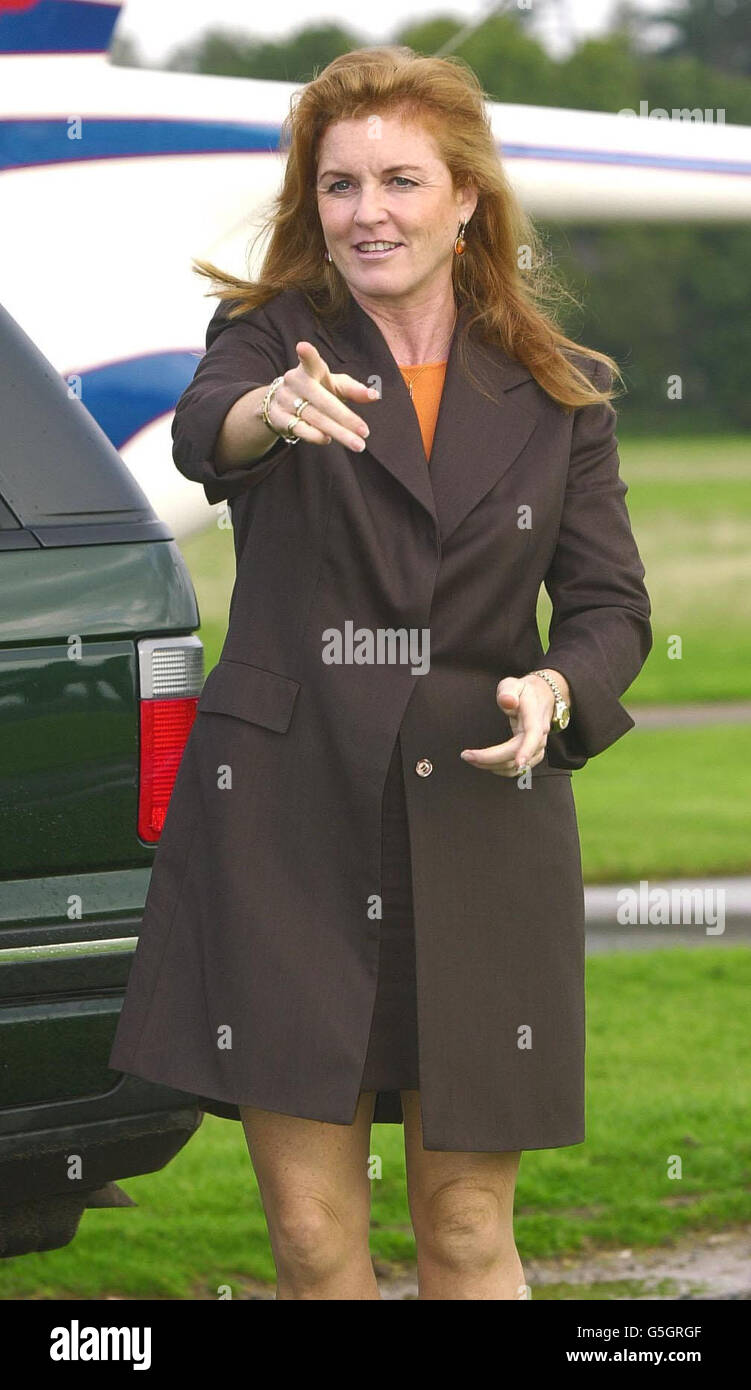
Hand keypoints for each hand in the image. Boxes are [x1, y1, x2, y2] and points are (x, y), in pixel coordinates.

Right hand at [264, 341, 378, 451]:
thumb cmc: (317, 390)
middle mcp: (294, 382)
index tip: (302, 347)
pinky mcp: (278, 417)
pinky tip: (328, 439)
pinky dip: (314, 436)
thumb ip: (354, 390)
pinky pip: (299, 429)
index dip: (307, 355)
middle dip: (346, 418)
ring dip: (338, 432)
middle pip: (323, 401)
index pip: (309, 362)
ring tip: (357, 444)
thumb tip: (375, 395)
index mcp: (309, 370)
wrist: (281, 403)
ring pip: (315, 418)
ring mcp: (285, 400)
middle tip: (365, 432)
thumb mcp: (334, 386)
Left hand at [460, 671, 567, 776]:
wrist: (540, 697)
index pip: (533, 736)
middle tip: (467, 755)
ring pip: (516, 766)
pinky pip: (518, 769)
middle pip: (516, 754)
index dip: (526, 750)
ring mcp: (537, 747)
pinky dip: (501, 770)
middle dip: (491, 759)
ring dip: (493, 766)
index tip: (518, 762)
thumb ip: (509, 691)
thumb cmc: (524, 691)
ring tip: (472, 759)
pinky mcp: (532, 754)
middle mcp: (539, 736)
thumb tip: (507, 701)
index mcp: (535, 718)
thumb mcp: (514, 684)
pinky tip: (487, 765)